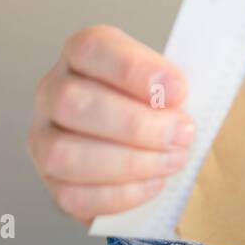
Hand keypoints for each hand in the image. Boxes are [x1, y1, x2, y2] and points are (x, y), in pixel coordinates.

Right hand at [27, 25, 194, 222]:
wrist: (140, 136)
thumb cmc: (154, 100)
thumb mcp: (167, 77)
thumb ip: (175, 83)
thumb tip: (201, 93)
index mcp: (83, 53)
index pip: (92, 49)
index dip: (136, 70)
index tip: (179, 90)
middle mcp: (53, 91)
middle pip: (74, 103)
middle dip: (137, 124)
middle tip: (182, 134)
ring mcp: (43, 137)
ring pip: (64, 153)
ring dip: (128, 162)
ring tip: (171, 161)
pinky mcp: (50, 180)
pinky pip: (73, 195)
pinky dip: (119, 195)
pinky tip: (152, 184)